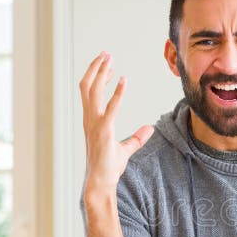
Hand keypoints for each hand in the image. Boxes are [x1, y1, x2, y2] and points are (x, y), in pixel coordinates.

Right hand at [80, 51, 153, 194]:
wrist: (100, 182)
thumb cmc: (109, 167)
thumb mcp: (126, 150)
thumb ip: (137, 138)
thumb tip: (149, 129)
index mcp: (91, 121)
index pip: (89, 93)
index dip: (97, 77)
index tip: (108, 67)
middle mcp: (89, 119)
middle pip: (87, 86)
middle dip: (95, 68)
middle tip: (106, 54)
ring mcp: (94, 124)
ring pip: (92, 91)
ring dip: (101, 73)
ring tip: (109, 59)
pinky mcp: (103, 131)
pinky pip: (110, 108)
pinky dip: (117, 93)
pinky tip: (124, 81)